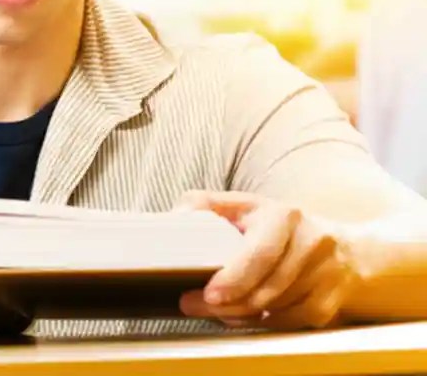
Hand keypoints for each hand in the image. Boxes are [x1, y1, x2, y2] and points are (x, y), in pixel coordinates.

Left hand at [176, 191, 360, 329]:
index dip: (235, 278)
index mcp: (286, 216)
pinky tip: (247, 315)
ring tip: (215, 309)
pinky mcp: (331, 302)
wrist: (349, 251)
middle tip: (193, 306)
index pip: (261, 254)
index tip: (209, 294)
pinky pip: (290, 322)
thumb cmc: (280, 227)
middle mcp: (312, 244)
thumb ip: (205, 204)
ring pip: (275, 308)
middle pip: (266, 288)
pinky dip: (263, 322)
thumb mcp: (245, 205)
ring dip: (240, 314)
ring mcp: (327, 276)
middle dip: (226, 303)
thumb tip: (177, 217)